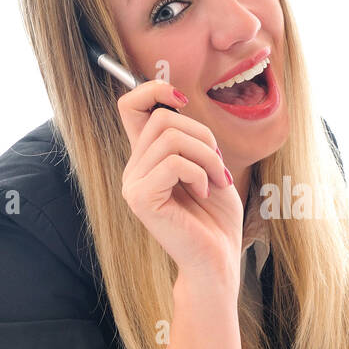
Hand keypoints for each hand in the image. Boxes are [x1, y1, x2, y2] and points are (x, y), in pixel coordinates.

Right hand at [117, 80, 241, 281]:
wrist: (217, 259)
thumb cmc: (216, 217)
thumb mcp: (208, 165)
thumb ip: (190, 137)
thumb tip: (177, 101)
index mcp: (147, 157)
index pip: (130, 106)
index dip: (153, 89)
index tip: (182, 99)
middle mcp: (134, 168)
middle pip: (161, 119)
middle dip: (202, 135)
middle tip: (218, 165)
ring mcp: (133, 184)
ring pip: (170, 138)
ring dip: (206, 156)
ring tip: (215, 180)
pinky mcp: (140, 199)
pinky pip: (173, 163)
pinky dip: (198, 173)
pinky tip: (203, 192)